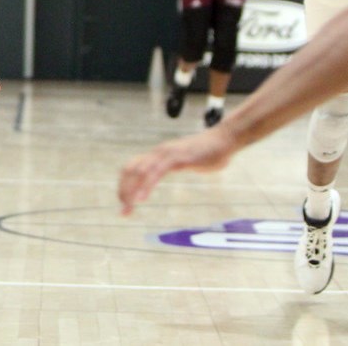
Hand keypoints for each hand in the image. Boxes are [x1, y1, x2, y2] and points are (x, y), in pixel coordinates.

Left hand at [117, 126, 236, 215]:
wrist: (225, 139)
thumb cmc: (208, 152)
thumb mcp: (186, 161)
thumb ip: (177, 166)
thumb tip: (175, 171)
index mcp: (158, 154)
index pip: (132, 167)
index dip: (124, 183)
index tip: (123, 200)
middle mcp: (158, 153)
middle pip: (131, 170)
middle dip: (124, 189)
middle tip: (122, 209)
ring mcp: (167, 154)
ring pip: (141, 172)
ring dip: (132, 190)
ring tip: (128, 206)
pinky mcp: (178, 158)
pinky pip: (157, 172)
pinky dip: (146, 185)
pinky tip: (141, 198)